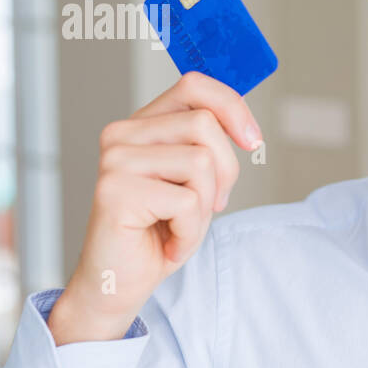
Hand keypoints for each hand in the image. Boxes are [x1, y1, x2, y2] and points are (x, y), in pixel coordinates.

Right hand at [47, 72, 261, 344]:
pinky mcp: (115, 192)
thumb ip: (208, 146)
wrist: (121, 282)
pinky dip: (191, 232)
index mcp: (142, 125)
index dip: (232, 107)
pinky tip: (169, 243)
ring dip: (205, 207)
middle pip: (205, 125)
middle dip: (225, 172)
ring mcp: (115, 161)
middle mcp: (122, 135)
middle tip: (208, 206)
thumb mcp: (194, 182)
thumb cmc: (159, 231)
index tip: (252, 140)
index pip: (193, 85)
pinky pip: (187, 202)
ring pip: (201, 162)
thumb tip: (245, 126)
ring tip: (180, 226)